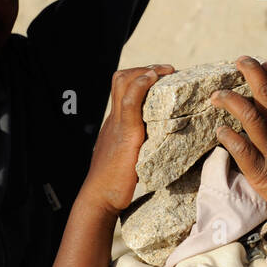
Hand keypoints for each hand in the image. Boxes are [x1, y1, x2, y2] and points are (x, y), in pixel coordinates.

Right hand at [78, 64, 173, 216]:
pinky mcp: (126, 134)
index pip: (122, 88)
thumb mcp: (128, 157)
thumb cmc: (115, 183)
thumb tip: (164, 145)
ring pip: (124, 83)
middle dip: (145, 69)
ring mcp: (119, 124)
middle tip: (167, 71)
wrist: (100, 197)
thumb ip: (140, 146)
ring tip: (166, 72)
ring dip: (147, 72)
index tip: (159, 77)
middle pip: (121, 79)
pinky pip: (130, 102)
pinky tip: (152, 80)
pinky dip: (141, 86)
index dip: (140, 76)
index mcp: (116, 123)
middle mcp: (115, 119)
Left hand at [209, 55, 266, 228]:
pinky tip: (220, 131)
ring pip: (250, 116)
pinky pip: (242, 150)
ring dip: (231, 101)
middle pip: (266, 93)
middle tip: (239, 61)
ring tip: (217, 95)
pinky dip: (229, 137)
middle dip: (251, 72)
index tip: (262, 62)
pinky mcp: (263, 173)